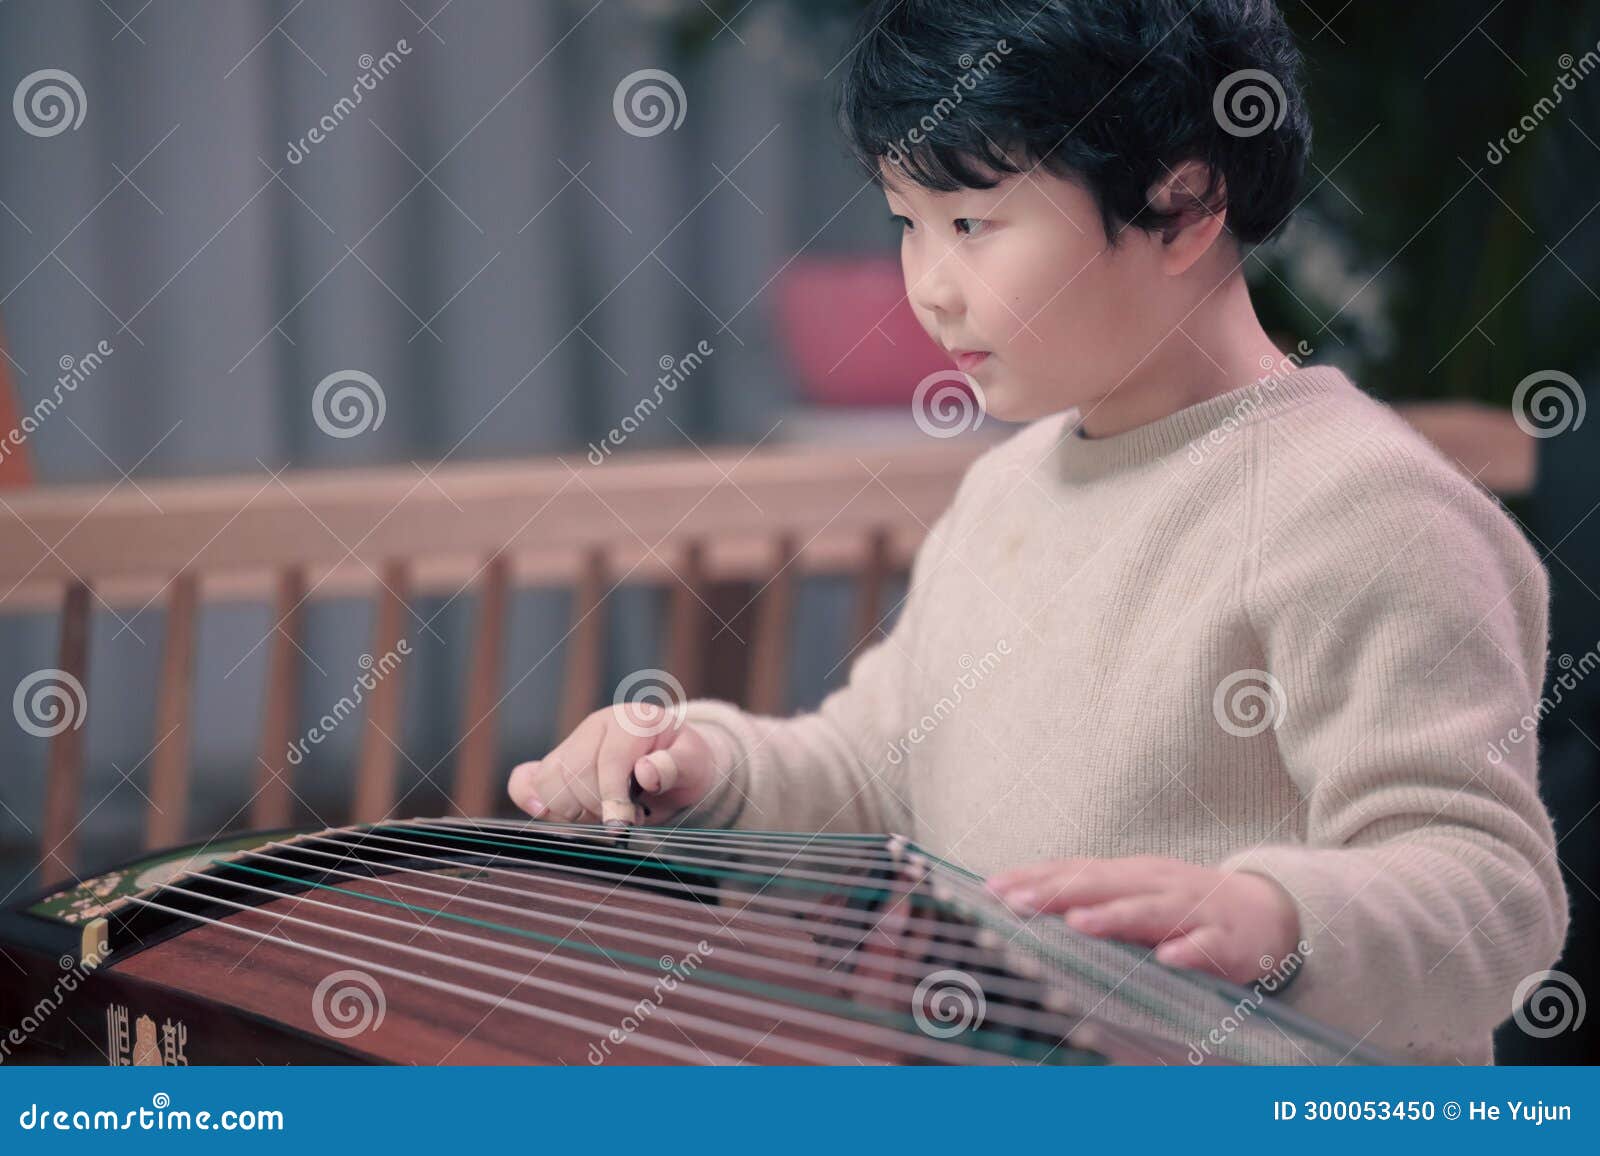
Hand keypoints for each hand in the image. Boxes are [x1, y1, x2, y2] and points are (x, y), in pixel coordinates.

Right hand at [506, 704, 721, 825]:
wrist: (674, 759)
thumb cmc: (684, 762)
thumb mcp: (694, 763)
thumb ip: (675, 766)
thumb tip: (645, 772)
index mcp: (631, 720)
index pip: (609, 761)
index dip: (612, 798)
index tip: (620, 828)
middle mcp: (597, 726)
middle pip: (574, 774)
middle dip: (595, 808)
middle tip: (623, 819)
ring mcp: (573, 743)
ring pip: (549, 782)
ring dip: (571, 811)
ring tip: (601, 814)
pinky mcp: (555, 763)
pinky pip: (524, 780)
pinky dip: (531, 799)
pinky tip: (546, 813)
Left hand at [985, 854, 1301, 986]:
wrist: (1267, 912)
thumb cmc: (1185, 907)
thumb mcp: (1136, 894)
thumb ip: (1090, 901)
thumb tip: (1026, 906)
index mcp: (1130, 875)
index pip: (1074, 871)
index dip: (1034, 877)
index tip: (991, 888)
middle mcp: (1155, 885)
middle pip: (1103, 885)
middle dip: (1057, 893)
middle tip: (1017, 902)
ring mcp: (1192, 910)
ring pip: (1150, 912)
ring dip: (1114, 917)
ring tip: (1079, 923)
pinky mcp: (1227, 941)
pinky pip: (1206, 946)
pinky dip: (1188, 952)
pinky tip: (1169, 961)